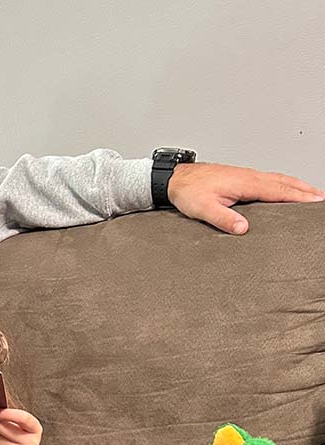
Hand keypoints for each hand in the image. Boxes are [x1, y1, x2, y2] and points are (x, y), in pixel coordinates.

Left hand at [167, 162, 323, 234]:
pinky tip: (286, 189)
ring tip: (312, 194)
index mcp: (245, 183)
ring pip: (279, 179)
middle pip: (286, 183)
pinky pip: (270, 179)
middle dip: (306, 191)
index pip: (279, 191)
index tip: (317, 202)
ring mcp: (247, 175)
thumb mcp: (203, 209)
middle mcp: (250, 176)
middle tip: (322, 199)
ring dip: (298, 186)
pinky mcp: (242, 177)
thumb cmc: (188, 191)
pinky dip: (285, 184)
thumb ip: (223, 218)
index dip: (300, 197)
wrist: (175, 178)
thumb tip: (243, 228)